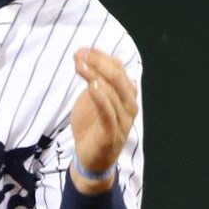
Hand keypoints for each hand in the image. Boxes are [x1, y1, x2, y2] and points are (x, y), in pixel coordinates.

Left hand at [68, 47, 136, 192]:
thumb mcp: (93, 100)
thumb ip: (95, 81)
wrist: (90, 159)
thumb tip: (86, 56)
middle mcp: (129, 106)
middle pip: (119, 77)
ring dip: (96, 76)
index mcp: (126, 95)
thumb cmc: (92, 127)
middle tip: (80, 55)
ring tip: (81, 65)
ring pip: (114, 93)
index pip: (119, 69)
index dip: (102, 56)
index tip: (83, 49)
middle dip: (99, 62)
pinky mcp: (112, 134)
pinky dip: (102, 99)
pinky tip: (91, 86)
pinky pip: (109, 113)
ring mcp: (123, 121)